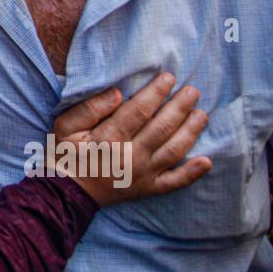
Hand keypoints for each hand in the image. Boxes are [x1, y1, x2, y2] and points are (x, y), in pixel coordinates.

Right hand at [51, 73, 211, 206]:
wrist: (65, 193)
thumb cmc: (66, 154)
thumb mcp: (65, 126)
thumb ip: (89, 108)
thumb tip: (116, 93)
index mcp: (110, 139)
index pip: (140, 110)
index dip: (156, 92)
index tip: (169, 78)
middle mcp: (131, 157)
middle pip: (162, 127)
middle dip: (180, 106)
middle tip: (193, 91)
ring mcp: (143, 176)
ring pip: (174, 150)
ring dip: (191, 131)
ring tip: (201, 115)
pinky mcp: (148, 189)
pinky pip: (174, 183)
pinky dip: (192, 173)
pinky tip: (207, 161)